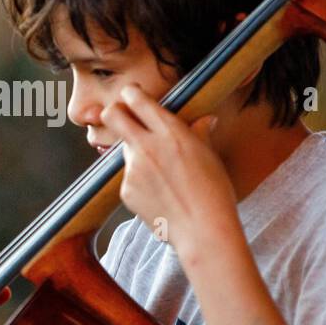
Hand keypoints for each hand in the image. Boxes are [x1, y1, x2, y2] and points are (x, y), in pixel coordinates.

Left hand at [100, 84, 238, 249]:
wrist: (203, 230)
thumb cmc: (214, 193)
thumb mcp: (210, 156)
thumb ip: (200, 134)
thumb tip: (206, 120)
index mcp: (170, 131)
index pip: (137, 100)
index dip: (131, 94)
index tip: (131, 95)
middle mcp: (147, 145)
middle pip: (111, 115)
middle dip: (114, 111)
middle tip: (122, 118)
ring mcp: (133, 168)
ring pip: (125, 150)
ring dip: (137, 155)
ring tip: (163, 176)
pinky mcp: (126, 190)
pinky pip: (129, 177)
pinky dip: (140, 181)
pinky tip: (160, 194)